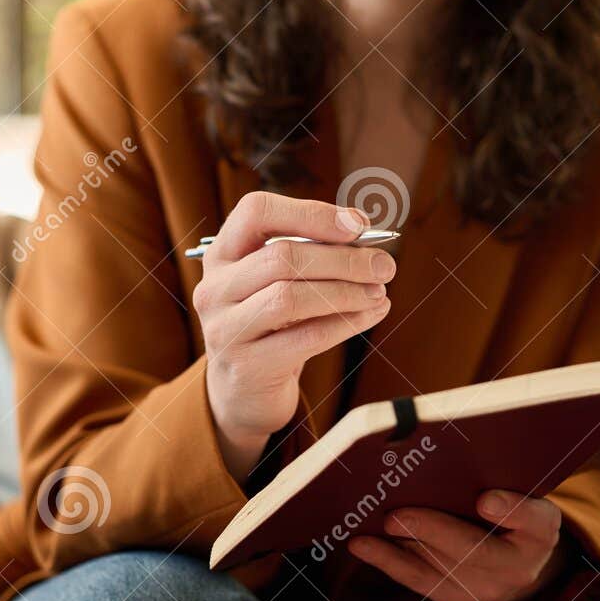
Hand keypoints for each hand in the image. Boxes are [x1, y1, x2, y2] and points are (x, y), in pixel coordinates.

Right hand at [194, 192, 395, 479]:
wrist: (243, 388)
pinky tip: (373, 313)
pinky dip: (347, 322)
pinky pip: (307, 338)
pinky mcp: (247, 366)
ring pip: (291, 297)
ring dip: (346, 291)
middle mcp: (215, 288)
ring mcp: (226, 329)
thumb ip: (310, 252)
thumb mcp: (276, 281)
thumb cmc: (270, 322)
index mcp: (222, 254)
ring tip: (379, 291)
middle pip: (281, 258)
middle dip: (343, 259)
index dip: (310, 213)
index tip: (357, 224)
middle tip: (384, 265)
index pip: (256, 212)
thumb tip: (360, 229)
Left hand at [348, 490, 565, 600]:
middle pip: (473, 551)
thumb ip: (511, 493)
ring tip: (365, 535)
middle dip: (432, 532)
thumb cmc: (518, 521)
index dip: (510, 509)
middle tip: (396, 518)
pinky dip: (387, 562)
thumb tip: (471, 488)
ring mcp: (483, 590)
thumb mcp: (531, 501)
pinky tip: (361, 546)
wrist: (522, 569)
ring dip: (396, 552)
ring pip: (437, 569)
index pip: (533, 520)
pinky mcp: (453, 598)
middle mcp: (516, 568)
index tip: (485, 500)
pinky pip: (418, 581)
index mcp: (540, 533)